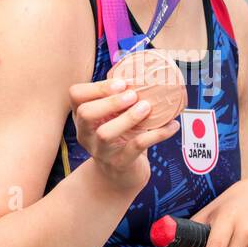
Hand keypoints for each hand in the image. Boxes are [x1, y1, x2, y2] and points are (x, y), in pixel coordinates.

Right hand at [69, 76, 179, 192]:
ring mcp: (101, 151)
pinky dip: (156, 135)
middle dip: (109, 102)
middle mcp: (86, 134)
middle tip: (132, 95)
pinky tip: (172, 126)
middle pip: (86, 114)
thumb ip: (121, 98)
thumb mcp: (114, 117)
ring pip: (105, 134)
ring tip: (146, 108)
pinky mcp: (119, 164)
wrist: (120, 176)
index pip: (76, 96)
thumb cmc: (120, 137)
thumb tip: (148, 70)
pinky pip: (135, 148)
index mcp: (83, 117)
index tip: (121, 83)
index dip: (96, 87)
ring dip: (127, 118)